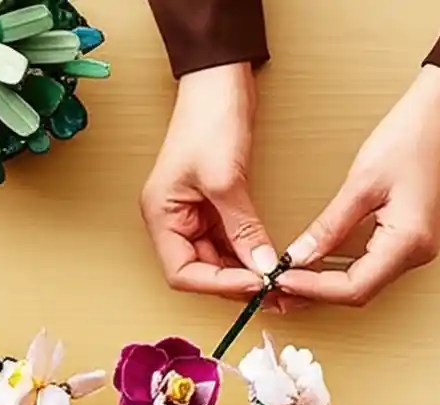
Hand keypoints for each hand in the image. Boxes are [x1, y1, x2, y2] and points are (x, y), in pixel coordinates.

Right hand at [140, 63, 280, 299]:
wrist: (219, 80)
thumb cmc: (208, 119)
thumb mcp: (226, 180)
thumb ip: (243, 229)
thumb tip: (263, 267)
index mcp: (161, 217)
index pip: (183, 273)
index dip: (218, 284)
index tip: (254, 284)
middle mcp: (173, 220)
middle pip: (202, 271)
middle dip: (236, 283)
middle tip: (273, 291)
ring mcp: (194, 214)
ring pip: (219, 259)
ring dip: (246, 270)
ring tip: (278, 280)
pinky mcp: (214, 205)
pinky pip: (230, 241)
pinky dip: (250, 252)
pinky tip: (271, 260)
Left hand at [277, 65, 439, 306]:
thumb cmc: (410, 139)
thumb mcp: (361, 184)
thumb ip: (330, 226)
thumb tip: (298, 257)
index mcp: (409, 242)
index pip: (355, 287)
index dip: (314, 289)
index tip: (281, 280)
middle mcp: (416, 254)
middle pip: (359, 292)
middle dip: (315, 294)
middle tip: (274, 289)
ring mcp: (415, 249)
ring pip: (363, 282)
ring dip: (325, 286)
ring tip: (286, 281)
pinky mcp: (408, 240)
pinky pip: (370, 267)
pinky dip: (339, 271)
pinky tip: (313, 267)